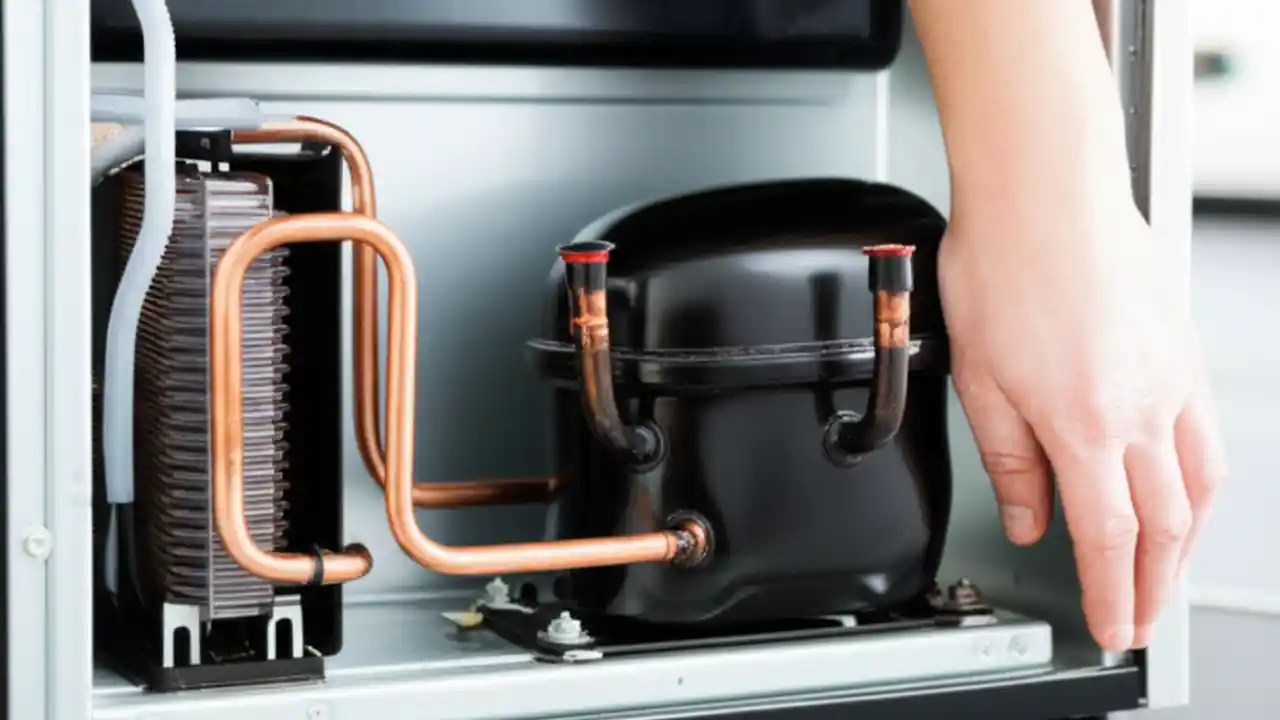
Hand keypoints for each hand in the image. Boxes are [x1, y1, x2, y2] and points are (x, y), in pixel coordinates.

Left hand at [940, 195, 1225, 651]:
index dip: (1114, 594)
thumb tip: (1030, 517)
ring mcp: (1174, 378)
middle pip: (1165, 525)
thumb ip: (1009, 461)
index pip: (1109, 537)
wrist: (1044, 189)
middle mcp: (1142, 407)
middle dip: (1155, 586)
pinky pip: (1209, 438)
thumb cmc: (1004, 264)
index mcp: (1083, 422)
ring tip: (1167, 575)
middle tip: (1143, 620)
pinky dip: (1202, 486)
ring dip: (1187, 546)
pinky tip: (1187, 495)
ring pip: (1200, 487)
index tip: (1114, 627)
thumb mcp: (980, 378)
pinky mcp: (1185, 350)